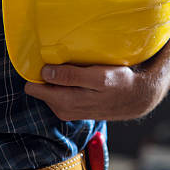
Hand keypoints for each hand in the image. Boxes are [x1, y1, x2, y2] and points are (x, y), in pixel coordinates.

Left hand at [24, 64, 166, 120]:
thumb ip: (71, 76)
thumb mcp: (98, 77)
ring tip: (73, 68)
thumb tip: (45, 73)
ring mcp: (67, 110)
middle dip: (47, 75)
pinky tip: (78, 76)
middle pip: (39, 88)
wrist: (136, 98)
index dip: (38, 72)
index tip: (46, 60)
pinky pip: (59, 93)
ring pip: (49, 90)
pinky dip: (64, 84)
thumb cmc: (119, 83)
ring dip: (57, 79)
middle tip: (61, 61)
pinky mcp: (73, 108)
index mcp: (64, 102)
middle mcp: (62, 109)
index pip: (34, 87)